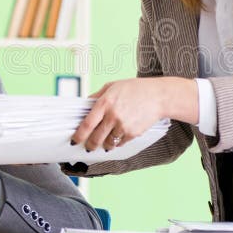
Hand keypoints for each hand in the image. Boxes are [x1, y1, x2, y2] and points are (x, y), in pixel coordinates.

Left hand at [70, 76, 197, 151]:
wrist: (158, 96)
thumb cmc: (135, 89)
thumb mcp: (112, 86)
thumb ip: (97, 96)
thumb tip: (84, 105)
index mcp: (105, 103)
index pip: (87, 124)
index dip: (78, 135)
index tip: (74, 141)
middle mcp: (113, 116)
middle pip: (95, 138)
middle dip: (90, 145)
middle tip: (88, 147)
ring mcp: (123, 126)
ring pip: (108, 144)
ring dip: (104, 145)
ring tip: (104, 142)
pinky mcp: (133, 133)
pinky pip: (120, 143)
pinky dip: (117, 142)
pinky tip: (118, 136)